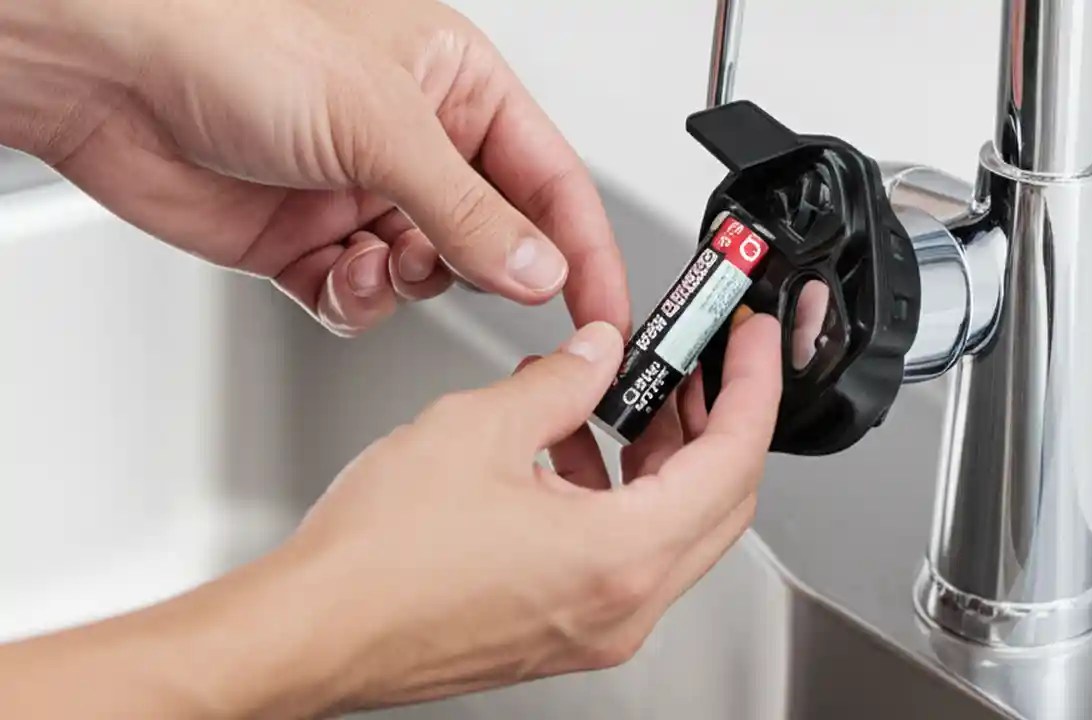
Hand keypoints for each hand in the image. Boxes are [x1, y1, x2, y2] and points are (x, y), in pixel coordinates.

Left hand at [0, 0, 628, 334]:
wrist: (106, 73)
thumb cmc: (232, 37)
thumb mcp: (381, 122)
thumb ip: (471, 210)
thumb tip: (540, 270)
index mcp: (456, 86)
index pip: (552, 181)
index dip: (586, 251)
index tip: (609, 313)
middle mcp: (415, 143)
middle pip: (494, 239)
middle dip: (480, 270)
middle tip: (460, 271)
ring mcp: (362, 195)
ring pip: (430, 278)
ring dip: (407, 282)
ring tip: (373, 257)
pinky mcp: (310, 242)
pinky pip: (364, 297)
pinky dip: (357, 300)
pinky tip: (335, 272)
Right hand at [0, 315, 781, 717]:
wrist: (311, 631)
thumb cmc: (376, 559)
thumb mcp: (479, 428)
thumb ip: (560, 380)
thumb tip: (597, 352)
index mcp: (620, 555)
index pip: (733, 459)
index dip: (753, 386)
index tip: (754, 343)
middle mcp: (622, 604)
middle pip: (717, 500)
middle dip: (715, 419)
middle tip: (701, 361)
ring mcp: (595, 625)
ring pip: (671, 528)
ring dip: (662, 456)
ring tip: (631, 393)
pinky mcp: (561, 630)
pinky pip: (622, 554)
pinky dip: (617, 494)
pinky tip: (572, 447)